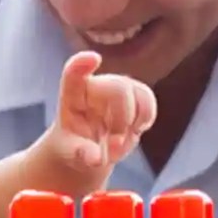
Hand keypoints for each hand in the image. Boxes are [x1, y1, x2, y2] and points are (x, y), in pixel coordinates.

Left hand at [47, 51, 156, 169]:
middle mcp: (96, 86)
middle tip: (113, 148)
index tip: (92, 59)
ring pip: (138, 92)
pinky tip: (133, 132)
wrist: (88, 149)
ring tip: (120, 144)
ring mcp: (117, 89)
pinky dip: (145, 120)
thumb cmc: (72, 146)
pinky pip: (148, 101)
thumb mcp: (69, 153)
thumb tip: (97, 158)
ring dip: (135, 122)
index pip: (74, 73)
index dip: (82, 64)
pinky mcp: (134, 97)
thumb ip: (80, 154)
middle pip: (119, 88)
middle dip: (122, 120)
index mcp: (72, 95)